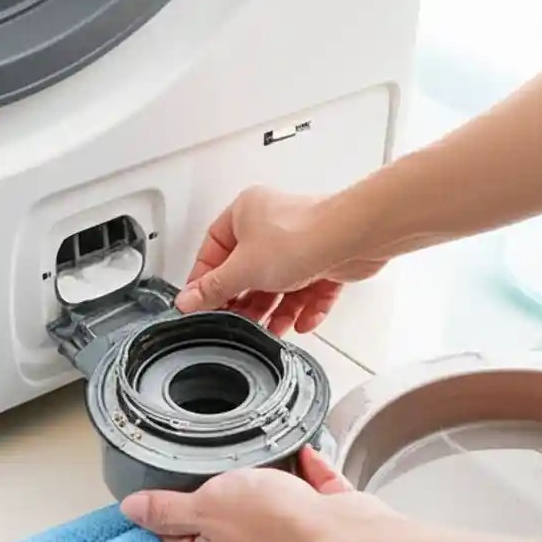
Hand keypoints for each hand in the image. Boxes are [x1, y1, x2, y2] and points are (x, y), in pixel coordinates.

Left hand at [119, 447, 402, 541]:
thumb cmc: (278, 529)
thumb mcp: (206, 505)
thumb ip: (167, 508)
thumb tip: (131, 510)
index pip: (175, 536)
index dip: (171, 505)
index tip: (173, 482)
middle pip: (223, 525)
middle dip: (224, 492)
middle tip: (223, 465)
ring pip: (269, 514)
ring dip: (269, 483)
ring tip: (266, 457)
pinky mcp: (319, 541)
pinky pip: (307, 501)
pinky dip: (306, 477)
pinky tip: (305, 456)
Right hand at [178, 186, 386, 334]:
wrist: (352, 238)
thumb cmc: (302, 236)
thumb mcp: (244, 269)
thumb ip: (214, 288)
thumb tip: (189, 300)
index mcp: (245, 213)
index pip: (213, 249)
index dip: (205, 279)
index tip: (200, 303)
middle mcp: (272, 224)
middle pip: (248, 270)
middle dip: (246, 300)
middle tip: (238, 321)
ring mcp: (300, 242)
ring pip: (280, 283)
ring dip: (276, 310)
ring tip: (270, 328)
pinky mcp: (326, 260)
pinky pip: (310, 289)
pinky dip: (305, 308)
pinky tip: (300, 322)